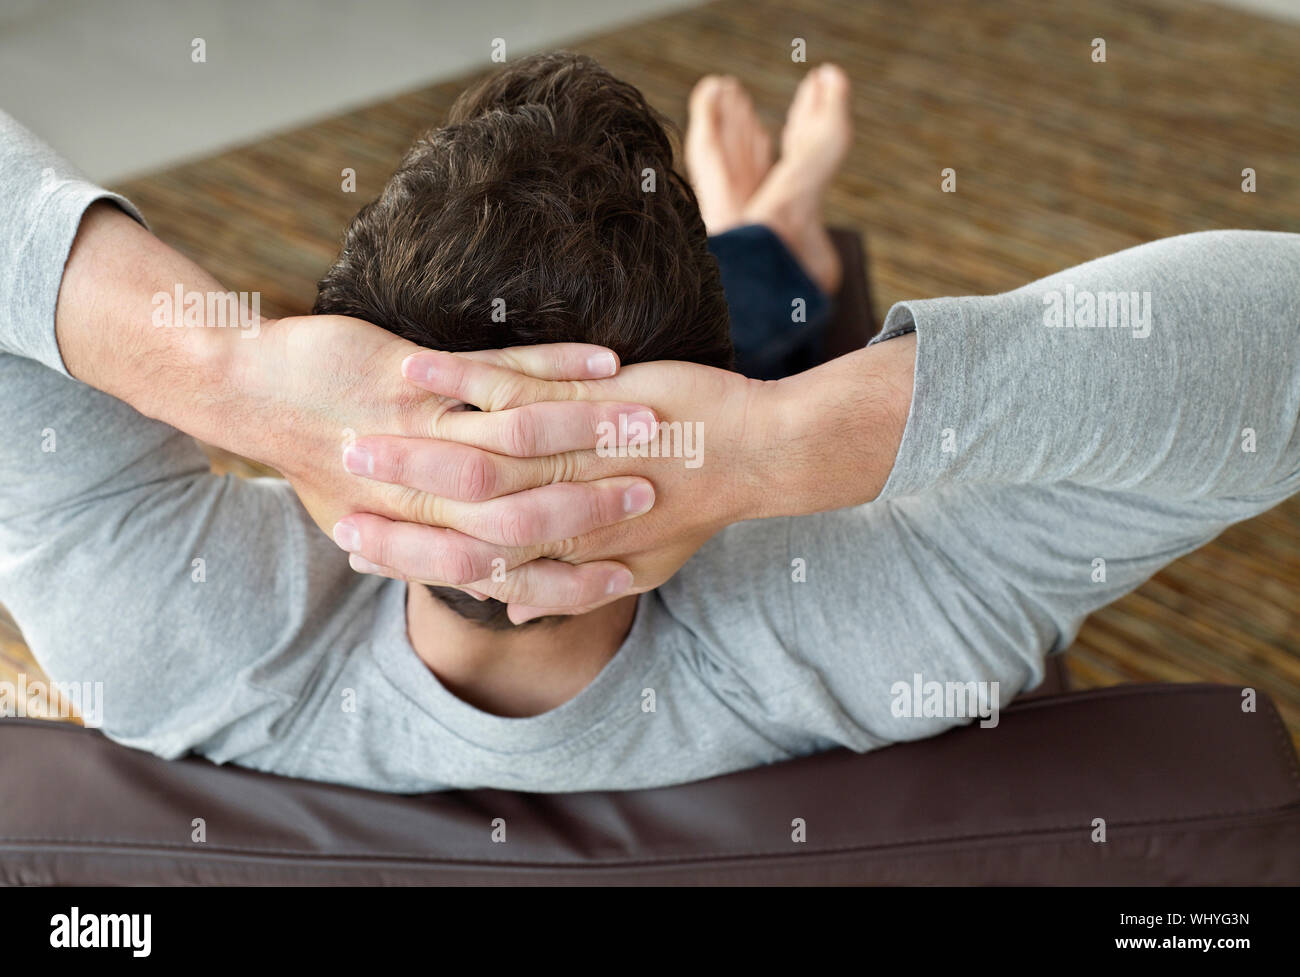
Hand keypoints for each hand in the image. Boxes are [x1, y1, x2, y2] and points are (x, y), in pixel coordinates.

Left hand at [225, 316, 668, 607]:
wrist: (250, 395)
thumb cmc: (313, 458)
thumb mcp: (365, 518)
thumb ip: (424, 551)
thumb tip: (479, 589)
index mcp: (422, 532)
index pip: (516, 568)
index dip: (575, 576)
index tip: (624, 572)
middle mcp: (428, 494)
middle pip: (534, 512)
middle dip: (602, 506)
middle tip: (655, 498)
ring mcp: (425, 434)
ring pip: (528, 441)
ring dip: (595, 432)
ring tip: (650, 423)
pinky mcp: (416, 380)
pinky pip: (502, 371)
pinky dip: (559, 365)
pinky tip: (607, 364)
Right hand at [336, 335, 915, 620]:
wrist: (758, 455)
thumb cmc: (697, 509)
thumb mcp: (639, 565)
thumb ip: (574, 586)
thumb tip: (524, 613)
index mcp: (566, 553)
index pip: (466, 563)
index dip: (404, 557)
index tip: (354, 545)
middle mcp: (561, 511)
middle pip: (456, 512)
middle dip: (390, 501)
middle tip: (336, 486)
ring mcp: (573, 454)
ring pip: (473, 452)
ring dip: (408, 444)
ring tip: (355, 431)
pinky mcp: (590, 400)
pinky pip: (513, 386)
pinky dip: (458, 379)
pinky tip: (412, 370)